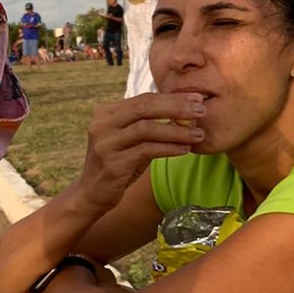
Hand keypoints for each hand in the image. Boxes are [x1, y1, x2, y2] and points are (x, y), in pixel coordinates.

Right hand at [77, 92, 206, 211]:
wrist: (92, 194)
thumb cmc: (118, 163)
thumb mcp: (129, 139)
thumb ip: (148, 124)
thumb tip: (185, 111)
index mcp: (106, 113)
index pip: (143, 99)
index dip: (172, 98)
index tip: (196, 98)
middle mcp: (102, 125)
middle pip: (144, 108)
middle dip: (176, 107)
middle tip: (201, 110)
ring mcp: (105, 144)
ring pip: (146, 129)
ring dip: (176, 130)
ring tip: (198, 134)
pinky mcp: (112, 164)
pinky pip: (146, 151)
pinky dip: (168, 148)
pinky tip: (184, 149)